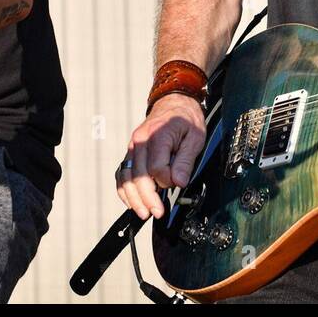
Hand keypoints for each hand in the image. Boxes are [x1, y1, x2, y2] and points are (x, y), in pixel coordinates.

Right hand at [116, 94, 205, 220]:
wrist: (174, 103)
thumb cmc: (186, 120)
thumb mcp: (195, 137)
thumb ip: (185, 160)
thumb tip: (178, 182)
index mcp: (157, 135)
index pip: (156, 168)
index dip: (166, 181)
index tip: (178, 183)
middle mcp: (140, 141)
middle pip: (138, 176)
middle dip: (147, 198)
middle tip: (158, 212)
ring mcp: (133, 147)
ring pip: (126, 177)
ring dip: (133, 198)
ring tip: (144, 213)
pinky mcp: (131, 152)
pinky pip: (122, 173)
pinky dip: (124, 189)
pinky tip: (132, 202)